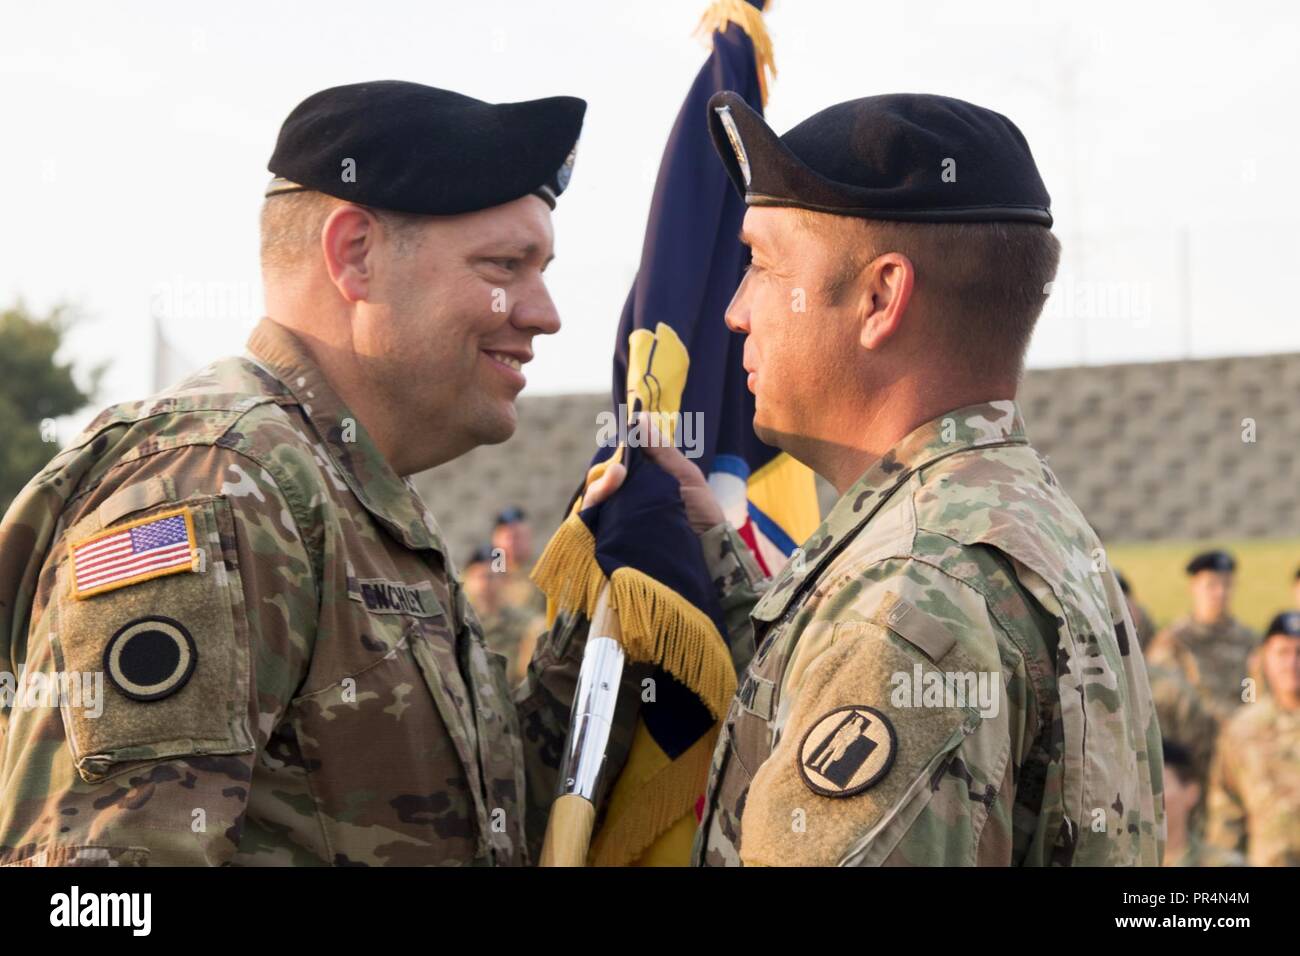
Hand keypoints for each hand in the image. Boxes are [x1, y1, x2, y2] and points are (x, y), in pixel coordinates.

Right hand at [578, 414, 726, 535]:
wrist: (712, 553)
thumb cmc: (703, 514)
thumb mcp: (685, 476)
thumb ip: (661, 451)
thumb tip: (641, 418)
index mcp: (644, 483)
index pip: (618, 465)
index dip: (616, 455)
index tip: (622, 446)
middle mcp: (628, 502)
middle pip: (602, 484)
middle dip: (605, 475)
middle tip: (619, 470)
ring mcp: (619, 523)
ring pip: (594, 503)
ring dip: (599, 490)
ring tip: (615, 479)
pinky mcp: (613, 543)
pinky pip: (593, 526)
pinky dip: (593, 512)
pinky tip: (602, 504)